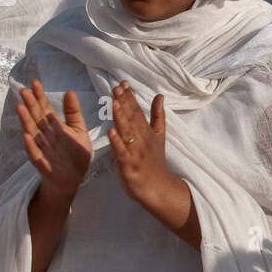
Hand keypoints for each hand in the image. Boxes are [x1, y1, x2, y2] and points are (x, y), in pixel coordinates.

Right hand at [17, 79, 91, 198]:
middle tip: (24, 90)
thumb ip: (73, 113)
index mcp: (55, 127)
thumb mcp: (78, 130)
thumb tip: (70, 91)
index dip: (40, 96)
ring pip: (33, 133)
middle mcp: (46, 136)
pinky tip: (27, 136)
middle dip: (31, 104)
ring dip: (26, 121)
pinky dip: (31, 146)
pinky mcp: (44, 164)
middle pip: (37, 118)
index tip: (35, 82)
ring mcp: (43, 149)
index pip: (45, 109)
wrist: (73, 180)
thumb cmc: (74, 154)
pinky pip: (35, 154)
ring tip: (20, 108)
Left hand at [108, 80, 168, 208]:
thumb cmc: (155, 162)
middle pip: (132, 118)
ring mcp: (136, 153)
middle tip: (117, 87)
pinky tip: (111, 131)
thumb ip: (158, 115)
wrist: (160, 189)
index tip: (122, 83)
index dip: (130, 97)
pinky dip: (117, 142)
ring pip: (128, 132)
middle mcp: (142, 139)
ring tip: (114, 103)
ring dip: (121, 117)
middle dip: (124, 103)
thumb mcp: (159, 136)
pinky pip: (122, 152)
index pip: (137, 111)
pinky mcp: (130, 166)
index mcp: (147, 132)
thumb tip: (159, 95)